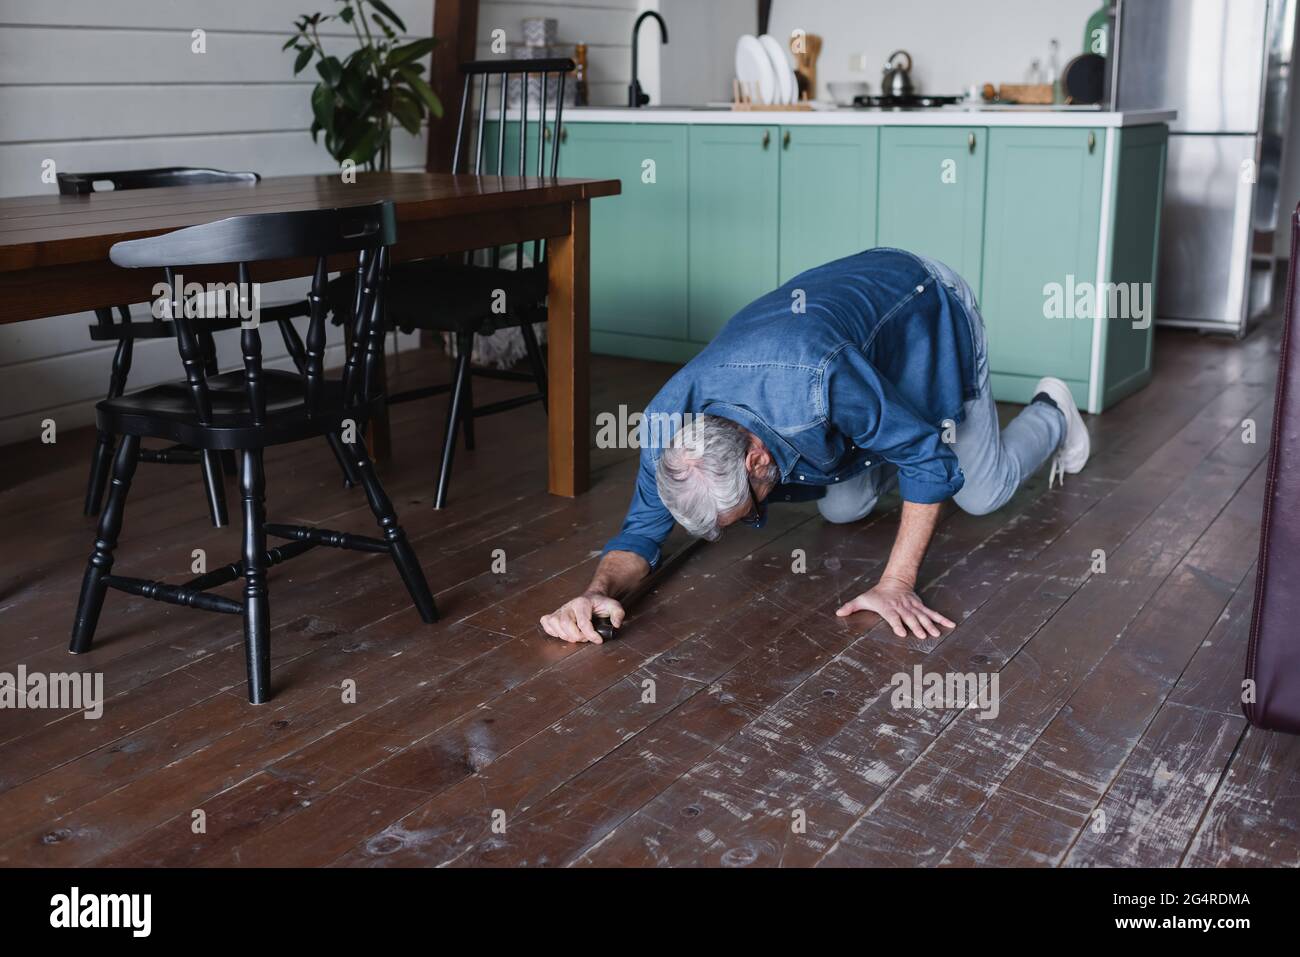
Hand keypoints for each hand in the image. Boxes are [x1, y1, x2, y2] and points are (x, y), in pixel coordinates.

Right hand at [539, 592, 625, 643]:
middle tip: (586, 638)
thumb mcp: (614, 606)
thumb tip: (616, 624)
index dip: (591, 634)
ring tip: (576, 636)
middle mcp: (569, 606)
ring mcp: (560, 610)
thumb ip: (618, 614)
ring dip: (565, 635)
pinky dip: (553, 631)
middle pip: (566, 624)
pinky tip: (563, 633)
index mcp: (582, 603)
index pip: (583, 622)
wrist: (592, 598)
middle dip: (577, 636)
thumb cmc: (601, 604)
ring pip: (555, 624)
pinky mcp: (554, 615)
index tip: (598, 640)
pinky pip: (547, 624)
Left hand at [835, 575, 954, 638]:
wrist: (894, 581)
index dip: (897, 624)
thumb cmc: (877, 594)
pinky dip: (941, 619)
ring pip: (922, 616)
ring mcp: (912, 607)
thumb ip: (851, 607)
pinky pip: (932, 613)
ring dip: (930, 625)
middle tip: (923, 635)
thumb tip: (838, 613)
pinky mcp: (920, 606)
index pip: (893, 617)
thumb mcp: (863, 599)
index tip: (902, 633)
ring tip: (937, 634)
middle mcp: (902, 608)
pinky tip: (951, 625)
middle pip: (910, 618)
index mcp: (889, 608)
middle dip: (916, 626)